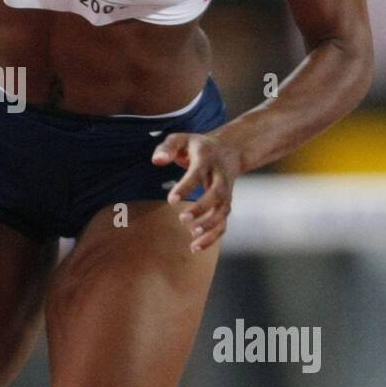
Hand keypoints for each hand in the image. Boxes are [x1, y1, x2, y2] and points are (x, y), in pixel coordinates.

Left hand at [151, 131, 239, 251]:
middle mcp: (220, 175)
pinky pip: (224, 222)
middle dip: (202, 208)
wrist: (229, 149)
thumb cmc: (196, 146)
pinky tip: (195, 247)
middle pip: (217, 194)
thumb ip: (166, 148)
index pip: (197, 173)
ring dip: (210, 226)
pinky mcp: (226, 204)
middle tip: (182, 219)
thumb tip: (156, 161)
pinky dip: (213, 236)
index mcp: (206, 158)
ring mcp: (226, 191)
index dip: (186, 187)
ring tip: (192, 238)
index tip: (171, 200)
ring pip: (223, 211)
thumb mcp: (180, 139)